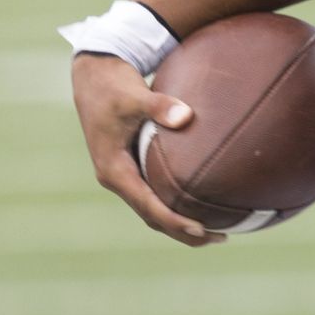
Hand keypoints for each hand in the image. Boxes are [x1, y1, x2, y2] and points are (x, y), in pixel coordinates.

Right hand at [69, 51, 221, 246]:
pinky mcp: (129, 169)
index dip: (175, 221)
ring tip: (217, 233)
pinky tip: (199, 207)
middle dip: (184, 232)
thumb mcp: (134, 95)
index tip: (202, 230)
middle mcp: (116, 178)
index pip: (148, 206)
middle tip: (221, 239)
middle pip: (151, 217)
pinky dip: (174, 207)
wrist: (93, 76)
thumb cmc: (113, 86)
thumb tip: (185, 116)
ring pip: (152, 210)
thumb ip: (159, 106)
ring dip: (180, 224)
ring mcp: (122, 176)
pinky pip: (153, 197)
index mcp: (114, 169)